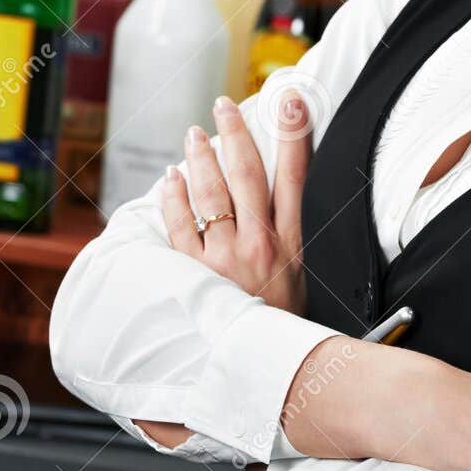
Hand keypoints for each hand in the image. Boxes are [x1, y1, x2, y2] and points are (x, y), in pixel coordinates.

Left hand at [161, 89, 310, 315]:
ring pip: (211, 192)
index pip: (295, 176)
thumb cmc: (280, 323)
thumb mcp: (299, 279)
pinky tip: (171, 177)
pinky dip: (174, 196)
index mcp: (290, 244)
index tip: (289, 101)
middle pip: (247, 173)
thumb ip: (288, 239)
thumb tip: (281, 200)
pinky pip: (179, 224)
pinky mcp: (194, 273)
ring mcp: (225, 258)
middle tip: (224, 105)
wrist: (262, 369)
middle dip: (236, 132)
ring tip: (195, 135)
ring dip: (202, 157)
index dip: (293, 134)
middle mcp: (259, 245)